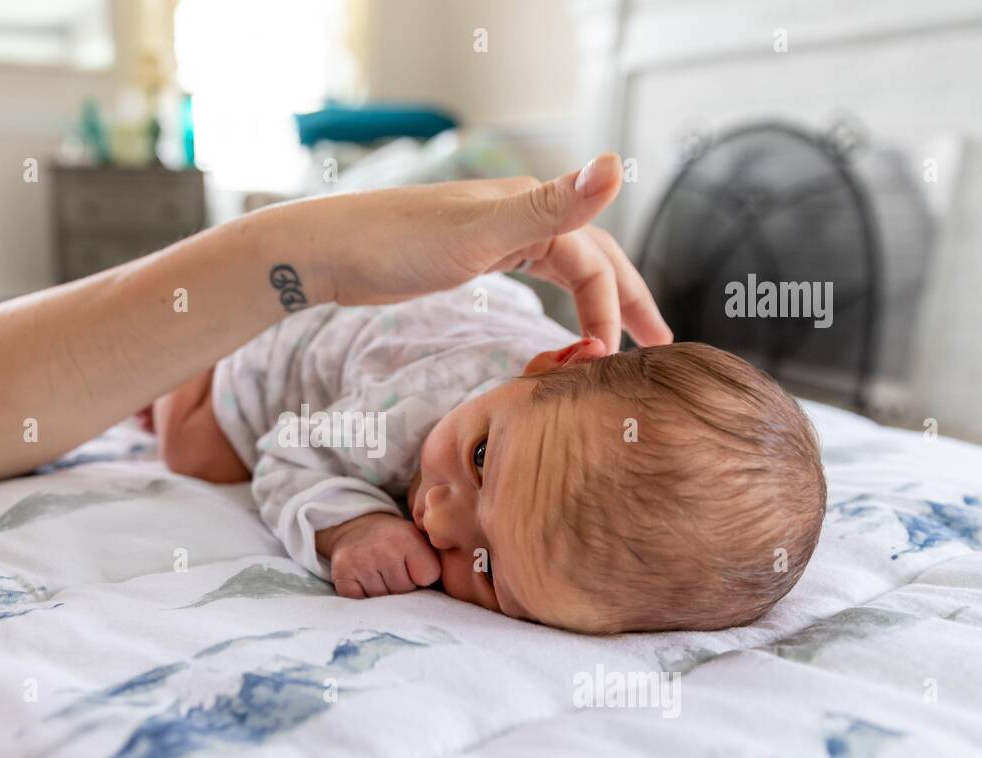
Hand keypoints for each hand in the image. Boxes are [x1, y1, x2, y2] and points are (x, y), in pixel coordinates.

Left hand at [275, 153, 670, 353]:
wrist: (328, 251)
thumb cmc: (395, 242)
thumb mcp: (479, 231)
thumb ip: (549, 207)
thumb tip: (614, 164)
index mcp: (530, 206)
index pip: (595, 264)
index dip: (613, 311)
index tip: (610, 363)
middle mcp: (520, 212)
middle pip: (593, 259)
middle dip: (628, 301)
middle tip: (660, 347)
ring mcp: (496, 233)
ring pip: (567, 268)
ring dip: (598, 301)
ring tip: (617, 338)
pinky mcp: (473, 254)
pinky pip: (536, 273)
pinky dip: (561, 296)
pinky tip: (560, 314)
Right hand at [315, 512, 440, 598]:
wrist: (355, 529)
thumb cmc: (394, 541)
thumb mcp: (418, 539)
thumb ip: (436, 560)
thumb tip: (455, 593)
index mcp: (405, 538)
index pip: (428, 577)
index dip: (422, 576)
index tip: (413, 564)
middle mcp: (382, 549)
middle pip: (406, 591)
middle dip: (404, 586)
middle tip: (393, 569)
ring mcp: (359, 563)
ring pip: (385, 600)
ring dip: (385, 593)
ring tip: (379, 575)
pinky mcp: (342, 577)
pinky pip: (363, 603)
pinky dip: (366, 598)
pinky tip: (365, 581)